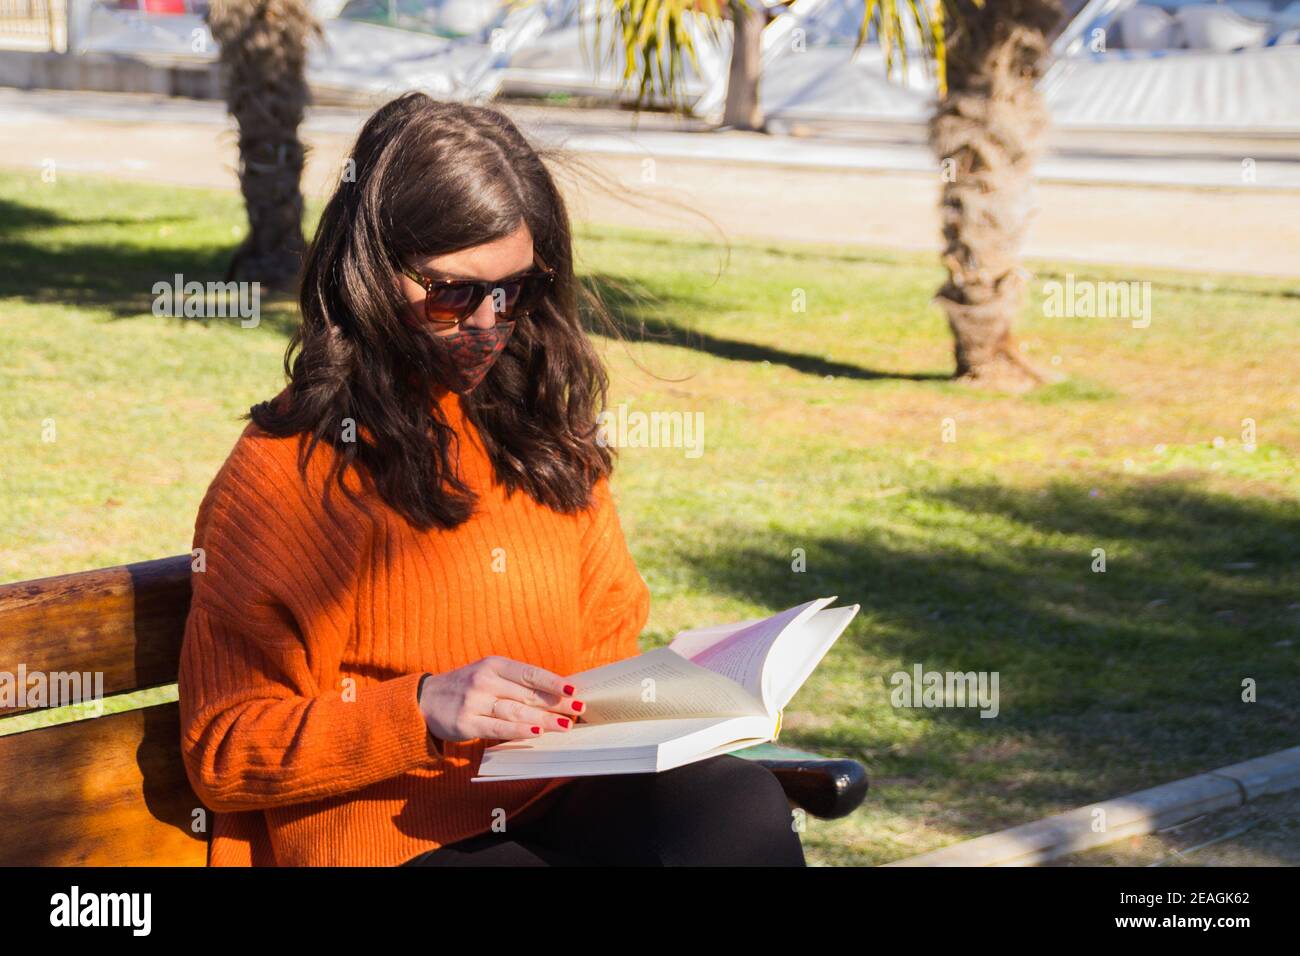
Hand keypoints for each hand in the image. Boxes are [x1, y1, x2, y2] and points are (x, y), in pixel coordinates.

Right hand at [418, 656, 584, 743]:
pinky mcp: (466, 722)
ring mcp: (474, 701)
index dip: (553, 681)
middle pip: (527, 693)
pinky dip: (519, 730)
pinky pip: (498, 728)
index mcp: (494, 664)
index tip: (574, 689)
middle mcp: (484, 680)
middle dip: (556, 703)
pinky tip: (536, 733)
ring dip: (543, 719)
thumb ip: (516, 682)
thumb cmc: (467, 687)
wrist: (425, 699)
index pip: (529, 673)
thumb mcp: (489, 674)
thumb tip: (556, 693)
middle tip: (578, 709)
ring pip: (516, 711)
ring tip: (564, 725)